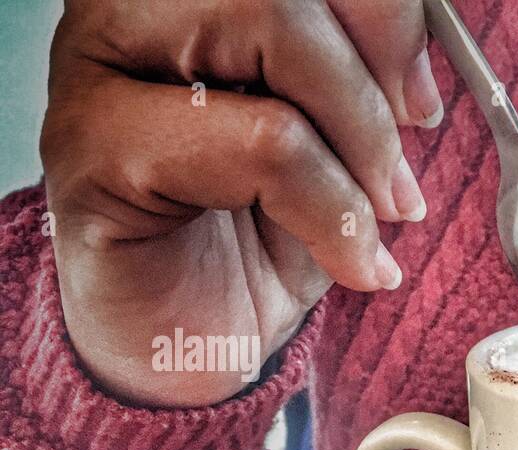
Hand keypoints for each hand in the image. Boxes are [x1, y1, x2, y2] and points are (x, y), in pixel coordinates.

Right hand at [40, 0, 441, 406]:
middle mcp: (133, 7)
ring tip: (376, 220)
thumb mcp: (333, 149)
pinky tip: (354, 265)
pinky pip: (264, 144)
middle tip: (399, 180)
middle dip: (371, 87)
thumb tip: (416, 65)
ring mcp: (100, 63)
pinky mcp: (94, 144)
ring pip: (275, 35)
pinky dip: (337, 213)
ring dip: (357, 143)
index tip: (420, 105)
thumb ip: (361, 82)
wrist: (188, 345)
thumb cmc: (253, 241)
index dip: (385, 16)